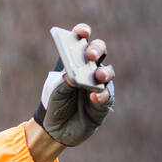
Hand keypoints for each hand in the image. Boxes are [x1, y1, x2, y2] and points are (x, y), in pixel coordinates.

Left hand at [34, 23, 115, 147]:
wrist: (55, 129)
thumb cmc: (54, 103)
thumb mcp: (55, 91)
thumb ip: (64, 81)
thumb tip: (74, 74)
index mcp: (75, 60)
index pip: (81, 41)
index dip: (83, 33)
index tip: (81, 32)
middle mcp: (90, 68)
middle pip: (99, 52)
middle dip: (96, 50)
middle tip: (90, 55)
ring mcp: (99, 84)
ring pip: (107, 72)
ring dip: (104, 73)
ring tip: (98, 76)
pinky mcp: (104, 102)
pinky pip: (107, 95)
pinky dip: (101, 96)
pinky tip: (94, 97)